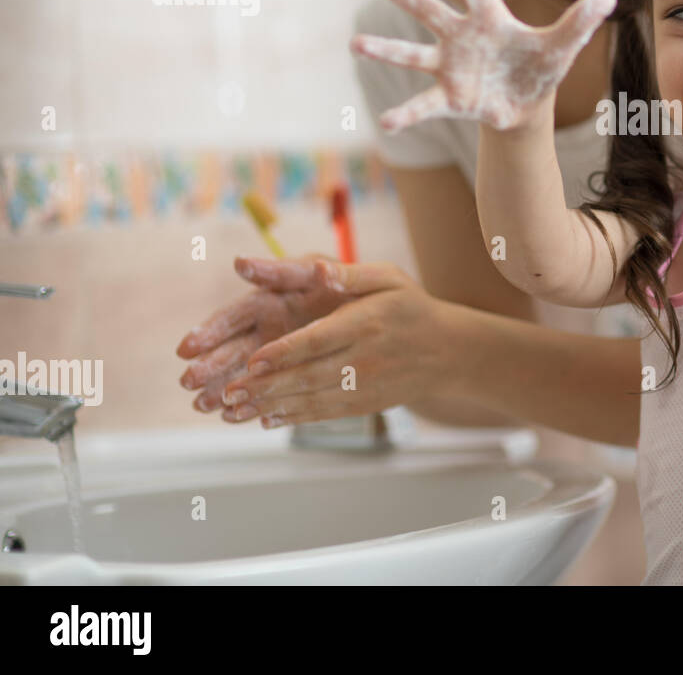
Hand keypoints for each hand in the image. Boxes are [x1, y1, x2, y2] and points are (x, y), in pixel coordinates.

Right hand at [176, 254, 346, 417]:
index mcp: (274, 298)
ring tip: (203, 405)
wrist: (389, 315)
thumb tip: (241, 263)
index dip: (211, 330)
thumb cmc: (356, 285)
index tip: (187, 348)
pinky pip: (267, 390)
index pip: (237, 315)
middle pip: (234, 347)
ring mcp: (278, 352)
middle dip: (210, 364)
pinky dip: (251, 403)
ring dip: (222, 388)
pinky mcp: (291, 372)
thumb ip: (291, 269)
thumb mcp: (325, 271)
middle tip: (188, 382)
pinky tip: (232, 416)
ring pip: (245, 372)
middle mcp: (270, 326)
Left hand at [208, 260, 462, 426]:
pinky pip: (324, 413)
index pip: (318, 341)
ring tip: (234, 411)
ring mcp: (365, 386)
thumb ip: (349, 274)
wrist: (448, 351)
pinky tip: (267, 418)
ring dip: (270, 406)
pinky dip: (293, 418)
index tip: (253, 361)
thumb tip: (319, 271)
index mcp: (365, 323)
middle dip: (265, 387)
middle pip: (308, 376)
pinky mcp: (364, 404)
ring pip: (311, 399)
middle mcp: (364, 359)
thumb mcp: (388, 278)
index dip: (284, 353)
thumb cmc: (411, 307)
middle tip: (228, 393)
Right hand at [350, 0, 616, 131]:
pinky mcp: (448, 96)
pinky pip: (423, 104)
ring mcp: (449, 66)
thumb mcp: (562, 45)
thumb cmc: (540, 65)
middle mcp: (460, 36)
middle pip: (424, 7)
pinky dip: (405, 114)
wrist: (526, 103)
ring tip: (356, 44)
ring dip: (384, 49)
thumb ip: (580, 21)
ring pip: (411, 53)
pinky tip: (386, 121)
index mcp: (488, 18)